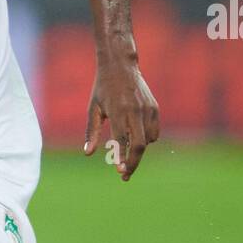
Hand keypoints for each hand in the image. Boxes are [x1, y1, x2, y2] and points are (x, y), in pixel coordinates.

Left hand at [84, 58, 159, 179]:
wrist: (122, 65)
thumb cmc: (103, 88)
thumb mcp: (93, 109)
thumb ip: (91, 132)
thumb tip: (88, 154)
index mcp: (119, 111)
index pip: (121, 140)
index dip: (121, 158)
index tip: (120, 172)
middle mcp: (135, 111)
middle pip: (139, 145)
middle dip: (133, 163)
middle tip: (125, 176)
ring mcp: (148, 110)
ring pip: (148, 141)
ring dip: (138, 152)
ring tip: (127, 158)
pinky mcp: (155, 108)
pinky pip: (154, 132)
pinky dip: (147, 140)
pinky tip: (136, 140)